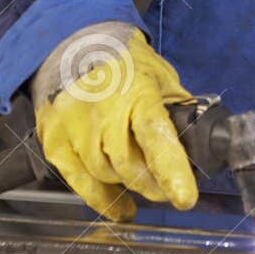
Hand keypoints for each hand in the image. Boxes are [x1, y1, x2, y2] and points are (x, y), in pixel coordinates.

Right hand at [34, 28, 198, 221]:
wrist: (72, 45)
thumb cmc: (123, 64)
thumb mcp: (160, 77)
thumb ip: (177, 111)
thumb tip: (201, 145)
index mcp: (134, 90)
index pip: (153, 135)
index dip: (170, 169)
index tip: (185, 198)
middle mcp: (99, 108)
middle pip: (128, 165)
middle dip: (154, 184)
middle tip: (168, 188)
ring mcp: (71, 124)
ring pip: (105, 174)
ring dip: (129, 185)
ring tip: (143, 181)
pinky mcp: (54, 139)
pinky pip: (80, 182)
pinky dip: (103, 199)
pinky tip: (119, 208)